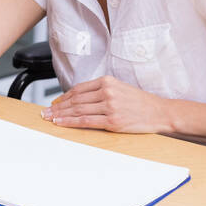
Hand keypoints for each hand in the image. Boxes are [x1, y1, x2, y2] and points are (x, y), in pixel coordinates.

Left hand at [43, 75, 173, 132]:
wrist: (161, 112)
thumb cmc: (140, 102)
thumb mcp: (119, 88)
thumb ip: (100, 91)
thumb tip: (76, 99)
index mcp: (107, 81)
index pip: (78, 89)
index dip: (63, 97)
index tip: (53, 104)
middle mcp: (107, 92)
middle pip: (75, 100)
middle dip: (57, 107)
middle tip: (44, 112)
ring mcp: (110, 106)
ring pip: (77, 110)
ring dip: (60, 115)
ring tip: (48, 118)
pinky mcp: (113, 121)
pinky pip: (86, 121)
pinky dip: (70, 122)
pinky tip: (60, 123)